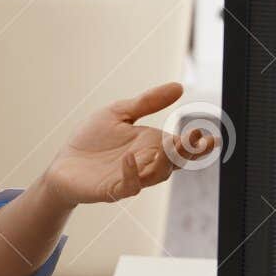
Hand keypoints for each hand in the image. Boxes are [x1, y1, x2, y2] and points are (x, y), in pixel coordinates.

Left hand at [33, 82, 215, 207]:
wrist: (62, 164)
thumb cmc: (91, 140)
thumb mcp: (118, 113)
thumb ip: (147, 102)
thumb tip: (179, 87)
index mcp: (152, 145)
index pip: (181, 147)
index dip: (199, 145)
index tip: (213, 138)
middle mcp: (147, 163)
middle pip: (175, 161)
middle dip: (187, 151)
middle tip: (194, 138)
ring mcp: (131, 178)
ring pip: (157, 175)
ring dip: (165, 161)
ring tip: (169, 145)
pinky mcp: (112, 189)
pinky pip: (129, 185)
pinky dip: (132, 172)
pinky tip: (129, 157)